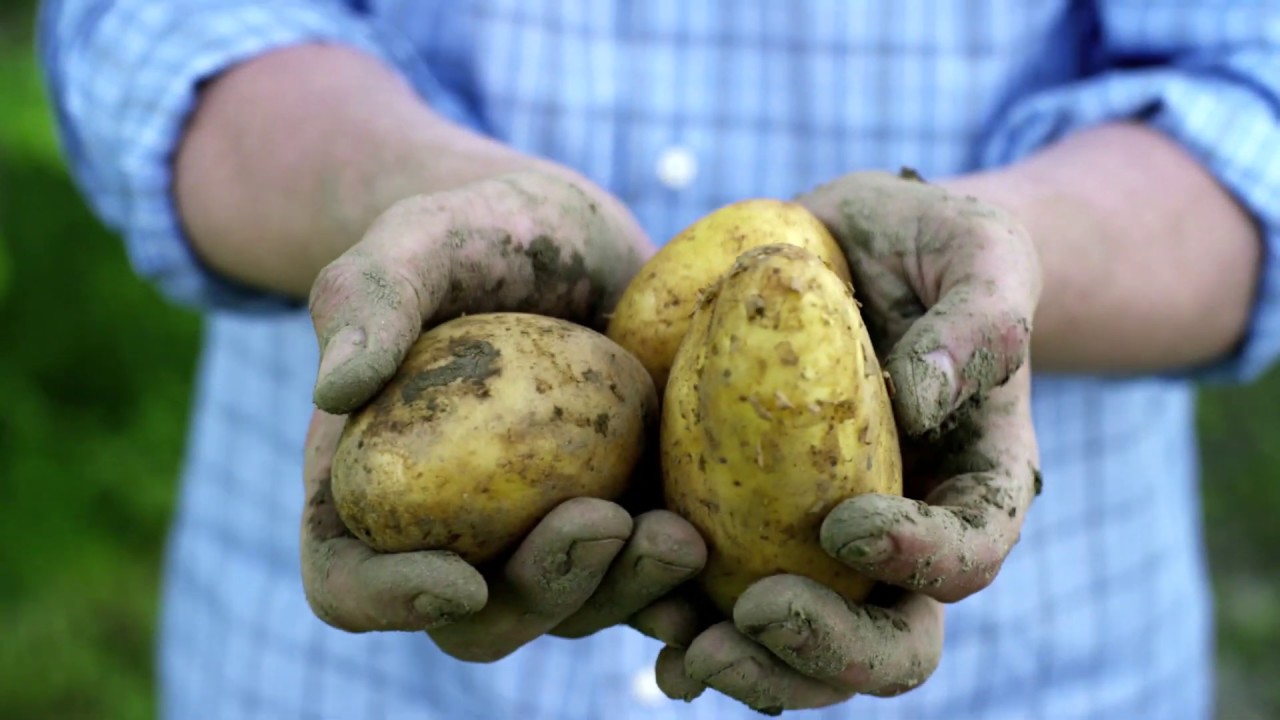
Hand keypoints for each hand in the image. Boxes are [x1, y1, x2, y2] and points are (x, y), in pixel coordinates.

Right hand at [299, 170, 707, 661]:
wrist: (573, 236)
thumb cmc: (478, 233)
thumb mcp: (419, 241)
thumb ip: (369, 298)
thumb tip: (334, 389)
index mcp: (373, 486)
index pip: (346, 580)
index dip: (388, 602)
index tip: (457, 577)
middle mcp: (453, 531)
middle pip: (476, 619)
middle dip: (540, 596)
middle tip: (605, 524)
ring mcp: (539, 534)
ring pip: (571, 609)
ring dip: (624, 594)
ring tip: (681, 536)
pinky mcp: (618, 519)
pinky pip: (642, 582)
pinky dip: (679, 595)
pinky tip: (718, 572)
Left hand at [644, 169, 1043, 712]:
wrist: (854, 248)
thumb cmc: (934, 248)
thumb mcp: (982, 254)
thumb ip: (978, 320)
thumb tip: (922, 398)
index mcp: (969, 492)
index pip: (967, 557)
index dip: (918, 562)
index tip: (846, 524)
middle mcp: (897, 540)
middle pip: (883, 643)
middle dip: (820, 654)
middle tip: (752, 618)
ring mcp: (814, 543)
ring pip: (792, 646)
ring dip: (738, 660)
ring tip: (674, 641)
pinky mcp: (740, 519)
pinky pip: (708, 586)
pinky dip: (668, 607)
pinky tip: (627, 600)